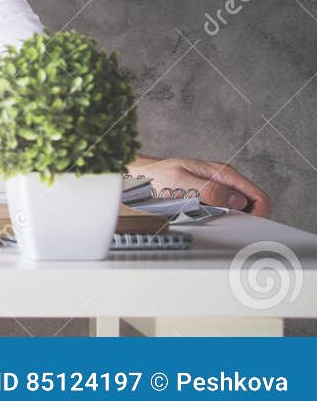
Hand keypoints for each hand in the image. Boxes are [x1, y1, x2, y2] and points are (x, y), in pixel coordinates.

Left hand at [129, 154, 270, 215]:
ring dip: (232, 218)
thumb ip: (208, 189)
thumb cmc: (157, 176)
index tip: (247, 226)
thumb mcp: (180, 182)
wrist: (142, 175)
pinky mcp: (210, 196)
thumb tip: (235, 200)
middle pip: (252, 204)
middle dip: (246, 218)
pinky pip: (225, 210)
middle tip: (228, 227)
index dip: (259, 214)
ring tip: (214, 222)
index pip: (258, 195)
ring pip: (240, 209)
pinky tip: (208, 220)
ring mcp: (218, 188)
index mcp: (222, 173)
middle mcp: (223, 180)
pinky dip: (221, 217)